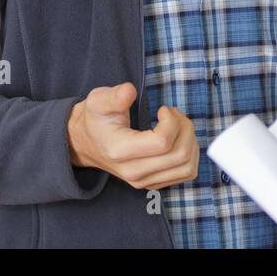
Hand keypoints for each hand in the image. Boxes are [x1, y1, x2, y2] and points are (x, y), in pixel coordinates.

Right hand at [66, 82, 198, 189]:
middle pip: (179, 155)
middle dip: (185, 128)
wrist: (86, 142)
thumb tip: (129, 92)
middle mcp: (133, 172)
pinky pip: (185, 174)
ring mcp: (143, 181)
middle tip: (174, 114)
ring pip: (187, 167)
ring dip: (191, 142)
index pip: (162, 142)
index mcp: (120, 151)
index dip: (171, 121)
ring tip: (179, 126)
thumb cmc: (96, 118)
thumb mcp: (98, 100)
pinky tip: (179, 139)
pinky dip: (190, 155)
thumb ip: (114, 96)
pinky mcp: (152, 183)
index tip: (163, 109)